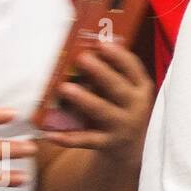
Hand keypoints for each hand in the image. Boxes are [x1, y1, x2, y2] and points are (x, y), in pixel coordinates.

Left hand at [40, 41, 153, 162]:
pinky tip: (50, 133)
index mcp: (141, 89)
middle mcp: (136, 106)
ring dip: (84, 99)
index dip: (118, 55)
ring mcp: (122, 126)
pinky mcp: (107, 144)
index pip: (133, 68)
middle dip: (101, 72)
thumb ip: (115, 72)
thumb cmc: (123, 108)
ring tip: (64, 88)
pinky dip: (68, 138)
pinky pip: (86, 140)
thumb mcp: (128, 91)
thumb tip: (93, 44)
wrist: (131, 148)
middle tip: (82, 58)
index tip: (102, 43)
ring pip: (102, 111)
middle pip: (117, 87)